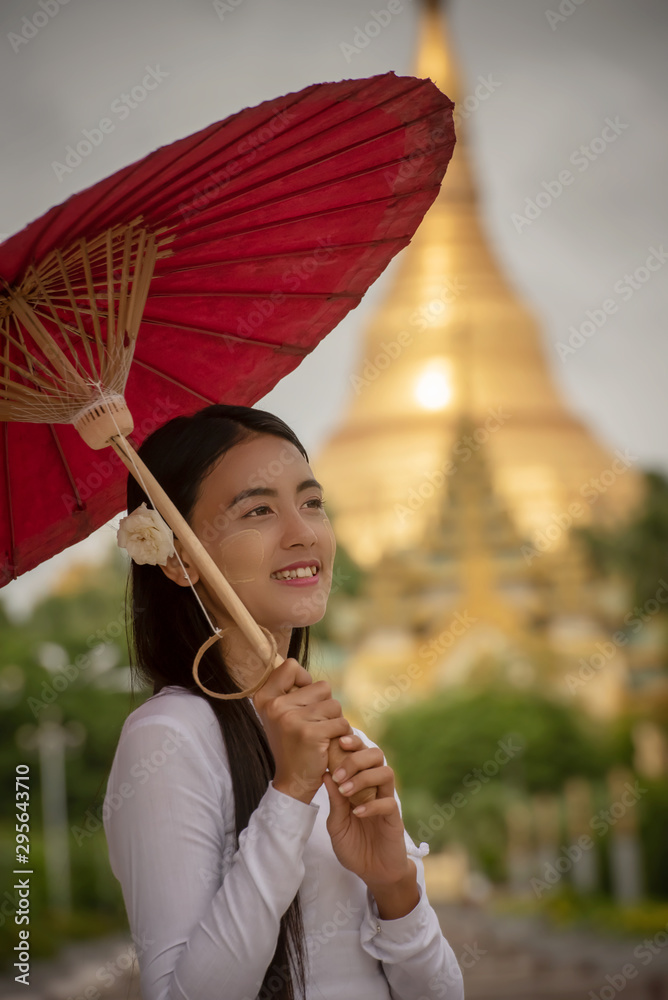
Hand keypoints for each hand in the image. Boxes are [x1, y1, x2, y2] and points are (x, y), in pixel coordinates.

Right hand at [252, 658, 350, 803]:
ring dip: (334, 720)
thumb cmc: (293, 744)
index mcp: (264, 698)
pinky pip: (341, 722)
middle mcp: (275, 706)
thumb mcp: (281, 715)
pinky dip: (341, 734)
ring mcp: (291, 719)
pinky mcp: (310, 733)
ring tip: (321, 735)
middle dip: (325, 705)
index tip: (303, 701)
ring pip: (334, 705)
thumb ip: (289, 691)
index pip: (291, 666)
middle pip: (321, 686)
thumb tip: (300, 669)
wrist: (292, 781)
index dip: (304, 680)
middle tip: (314, 725)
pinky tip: (328, 745)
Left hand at [323, 734, 414, 893]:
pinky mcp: (394, 818)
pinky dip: (371, 804)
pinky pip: (388, 803)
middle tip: (339, 773)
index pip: (361, 754)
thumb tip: (325, 774)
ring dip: (364, 778)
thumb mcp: (336, 824)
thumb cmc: (354, 847)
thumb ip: (334, 800)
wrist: (373, 873)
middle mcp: (376, 788)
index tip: (338, 742)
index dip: (353, 743)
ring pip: (386, 773)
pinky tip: (357, 813)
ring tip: (346, 791)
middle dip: (357, 758)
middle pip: (376, 756)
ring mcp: (387, 801)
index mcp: (361, 784)